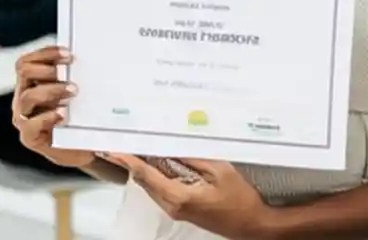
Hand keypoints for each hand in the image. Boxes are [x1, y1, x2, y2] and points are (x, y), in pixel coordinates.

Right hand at [11, 46, 93, 168]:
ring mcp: (23, 117)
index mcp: (29, 83)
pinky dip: (48, 116)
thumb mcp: (74, 95)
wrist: (77, 149)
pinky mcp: (29, 137)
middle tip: (71, 73)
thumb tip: (93, 59)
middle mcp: (22, 97)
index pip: (27, 61)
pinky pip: (31, 124)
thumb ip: (74, 78)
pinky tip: (63, 114)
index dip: (46, 54)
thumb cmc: (76, 117)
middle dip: (48, 69)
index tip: (69, 55)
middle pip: (24, 72)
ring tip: (73, 92)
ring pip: (28, 96)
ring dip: (52, 90)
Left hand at [104, 155, 273, 239]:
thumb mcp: (219, 170)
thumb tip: (171, 144)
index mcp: (178, 196)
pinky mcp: (182, 211)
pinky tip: (159, 162)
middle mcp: (172, 206)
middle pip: (144, 181)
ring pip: (151, 186)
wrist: (254, 225)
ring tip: (138, 147)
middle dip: (133, 162)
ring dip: (144, 169)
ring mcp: (176, 211)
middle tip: (124, 141)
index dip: (127, 160)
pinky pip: (162, 191)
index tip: (113, 149)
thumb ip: (192, 157)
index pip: (145, 175)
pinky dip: (156, 176)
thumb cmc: (241, 199)